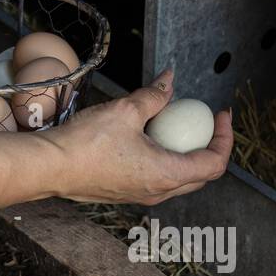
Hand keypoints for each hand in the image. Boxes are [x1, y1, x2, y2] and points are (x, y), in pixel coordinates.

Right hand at [42, 69, 232, 205]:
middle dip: (210, 147)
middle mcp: (158, 191)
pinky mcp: (124, 193)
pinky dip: (163, 158)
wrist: (50, 167)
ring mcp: (140, 195)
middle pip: (201, 175)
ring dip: (185, 154)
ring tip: (175, 126)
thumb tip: (170, 80)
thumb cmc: (86, 143)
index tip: (220, 116)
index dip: (225, 138)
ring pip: (178, 178)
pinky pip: (156, 178)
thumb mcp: (125, 110)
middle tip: (205, 122)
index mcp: (167, 174)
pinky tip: (148, 137)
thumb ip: (153, 96)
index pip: (215, 163)